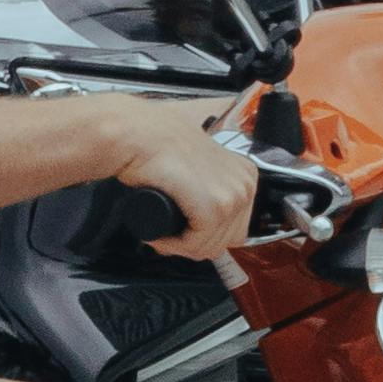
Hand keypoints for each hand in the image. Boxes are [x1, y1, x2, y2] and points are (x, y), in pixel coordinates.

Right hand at [106, 101, 261, 266]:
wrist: (137, 135)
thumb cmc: (157, 143)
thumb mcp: (194, 162)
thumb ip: (205, 178)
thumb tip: (197, 205)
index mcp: (245, 175)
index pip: (234, 228)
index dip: (203, 236)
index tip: (181, 231)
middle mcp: (245, 185)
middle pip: (224, 241)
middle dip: (192, 243)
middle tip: (168, 234)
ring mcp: (232, 196)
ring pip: (208, 246)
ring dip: (180, 245)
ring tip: (161, 231)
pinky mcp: (214, 207)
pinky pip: (196, 244)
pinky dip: (174, 245)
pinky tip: (160, 234)